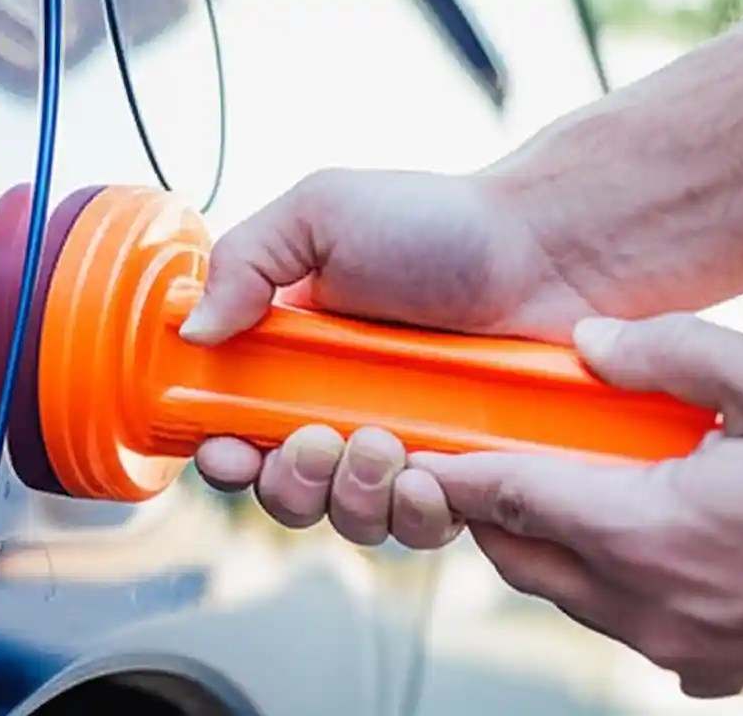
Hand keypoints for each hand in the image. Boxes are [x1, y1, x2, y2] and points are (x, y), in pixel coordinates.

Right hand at [181, 169, 596, 545]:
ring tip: (381, 444)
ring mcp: (401, 445)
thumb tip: (190, 331)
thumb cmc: (440, 223)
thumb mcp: (321, 214)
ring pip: (347, 519)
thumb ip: (242, 261)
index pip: (233, 426)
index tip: (225, 449)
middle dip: (287, 484)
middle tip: (317, 440)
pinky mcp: (461, 472)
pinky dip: (415, 514)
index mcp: (293, 356)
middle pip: (283, 490)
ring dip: (349, 498)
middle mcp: (340, 407)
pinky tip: (429, 472)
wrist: (552, 248)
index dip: (221, 452)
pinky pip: (420, 527)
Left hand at [416, 314, 742, 698]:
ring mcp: (677, 646)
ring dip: (548, 547)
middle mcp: (647, 604)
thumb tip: (590, 341)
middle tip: (495, 461)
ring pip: (563, 594)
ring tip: (570, 490)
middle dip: (493, 511)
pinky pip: (620, 621)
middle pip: (519, 556)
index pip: (508, 499)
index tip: (419, 456)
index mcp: (648, 533)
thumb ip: (674, 354)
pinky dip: (605, 582)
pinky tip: (638, 539)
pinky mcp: (707, 668)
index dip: (453, 475)